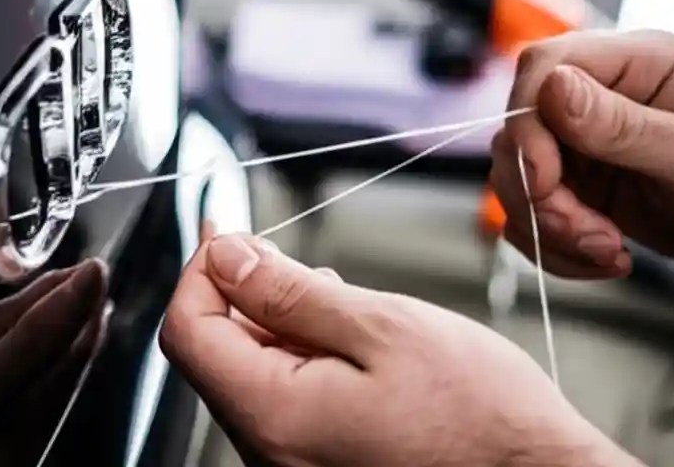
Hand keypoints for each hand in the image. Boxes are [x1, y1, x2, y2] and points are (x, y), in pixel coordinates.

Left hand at [161, 234, 634, 466]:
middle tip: (293, 259)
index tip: (228, 231)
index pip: (188, 330)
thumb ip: (290, 292)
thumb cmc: (485, 421)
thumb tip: (227, 256)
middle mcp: (271, 452)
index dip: (203, 268)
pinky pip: (284, 401)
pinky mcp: (320, 466)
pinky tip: (347, 341)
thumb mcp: (384, 327)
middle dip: (245, 292)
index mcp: (275, 415)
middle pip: (216, 352)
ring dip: (278, 324)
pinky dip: (302, 358)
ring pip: (251, 373)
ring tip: (339, 302)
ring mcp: (293, 464)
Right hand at [492, 30, 673, 276]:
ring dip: (549, 226)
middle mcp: (601, 95)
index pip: (545, 67)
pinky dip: (554, 246)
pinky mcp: (580, 183)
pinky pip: (533, 212)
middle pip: (520, 129)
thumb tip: (551, 87)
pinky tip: (605, 258)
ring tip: (607, 251)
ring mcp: (585, 141)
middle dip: (540, 192)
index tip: (545, 179)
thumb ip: (623, 125)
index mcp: (637, 62)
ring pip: (517, 176)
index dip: (528, 122)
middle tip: (587, 233)